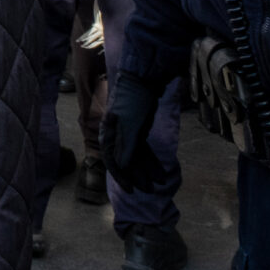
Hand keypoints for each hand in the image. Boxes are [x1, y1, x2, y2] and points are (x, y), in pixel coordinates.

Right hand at [101, 71, 164, 193]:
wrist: (144, 79)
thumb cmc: (133, 100)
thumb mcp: (130, 125)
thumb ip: (125, 146)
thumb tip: (121, 166)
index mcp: (108, 134)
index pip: (113, 161)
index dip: (122, 177)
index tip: (131, 191)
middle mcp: (115, 135)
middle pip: (126, 160)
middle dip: (138, 176)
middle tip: (150, 190)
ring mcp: (127, 132)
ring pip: (137, 156)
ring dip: (147, 169)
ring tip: (160, 182)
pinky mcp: (138, 129)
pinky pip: (144, 149)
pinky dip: (151, 159)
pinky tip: (160, 169)